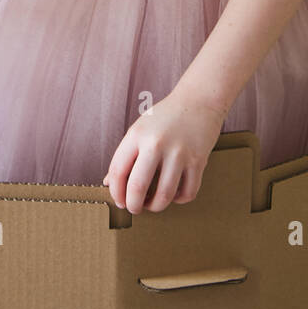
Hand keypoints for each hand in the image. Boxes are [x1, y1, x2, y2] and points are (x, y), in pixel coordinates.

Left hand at [102, 89, 226, 213]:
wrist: (199, 101)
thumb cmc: (166, 116)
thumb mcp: (140, 129)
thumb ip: (125, 155)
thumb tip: (108, 182)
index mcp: (137, 134)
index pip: (117, 171)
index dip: (115, 192)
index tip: (119, 200)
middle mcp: (156, 143)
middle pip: (137, 187)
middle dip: (133, 206)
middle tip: (134, 208)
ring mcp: (179, 153)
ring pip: (164, 196)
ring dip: (155, 207)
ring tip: (153, 203)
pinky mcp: (198, 161)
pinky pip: (187, 193)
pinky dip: (179, 199)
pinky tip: (174, 194)